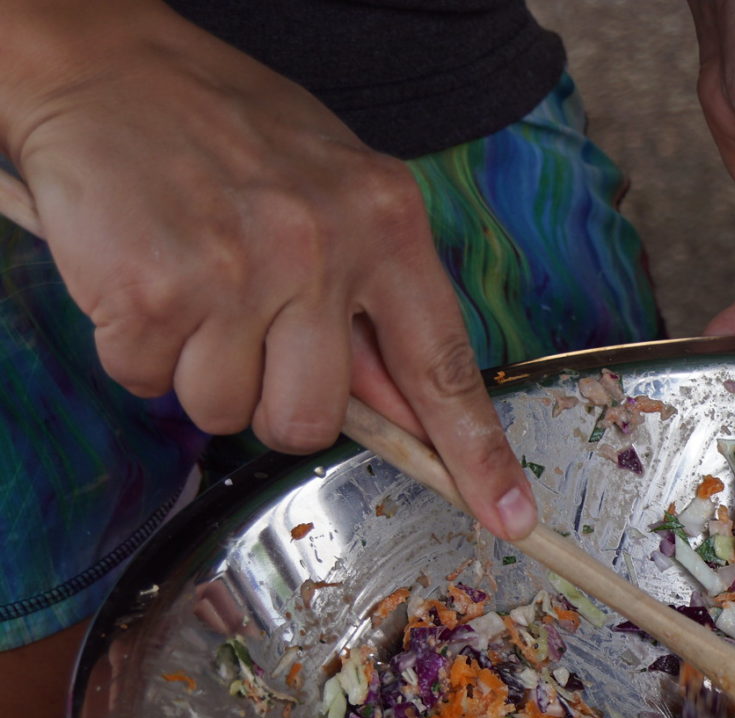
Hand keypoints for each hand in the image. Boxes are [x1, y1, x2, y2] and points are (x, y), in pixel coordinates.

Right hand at [0, 0, 536, 539]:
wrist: (105, 65)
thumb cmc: (230, 132)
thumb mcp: (338, 191)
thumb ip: (374, 300)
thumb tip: (403, 413)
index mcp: (386, 226)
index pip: (443, 366)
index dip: (474, 451)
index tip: (510, 516)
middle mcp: (323, 250)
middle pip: (310, 422)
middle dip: (271, 403)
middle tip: (244, 334)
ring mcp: (238, 272)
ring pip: (225, 412)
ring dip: (197, 371)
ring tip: (189, 285)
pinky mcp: (156, 290)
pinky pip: (148, 380)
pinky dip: (137, 347)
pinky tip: (140, 276)